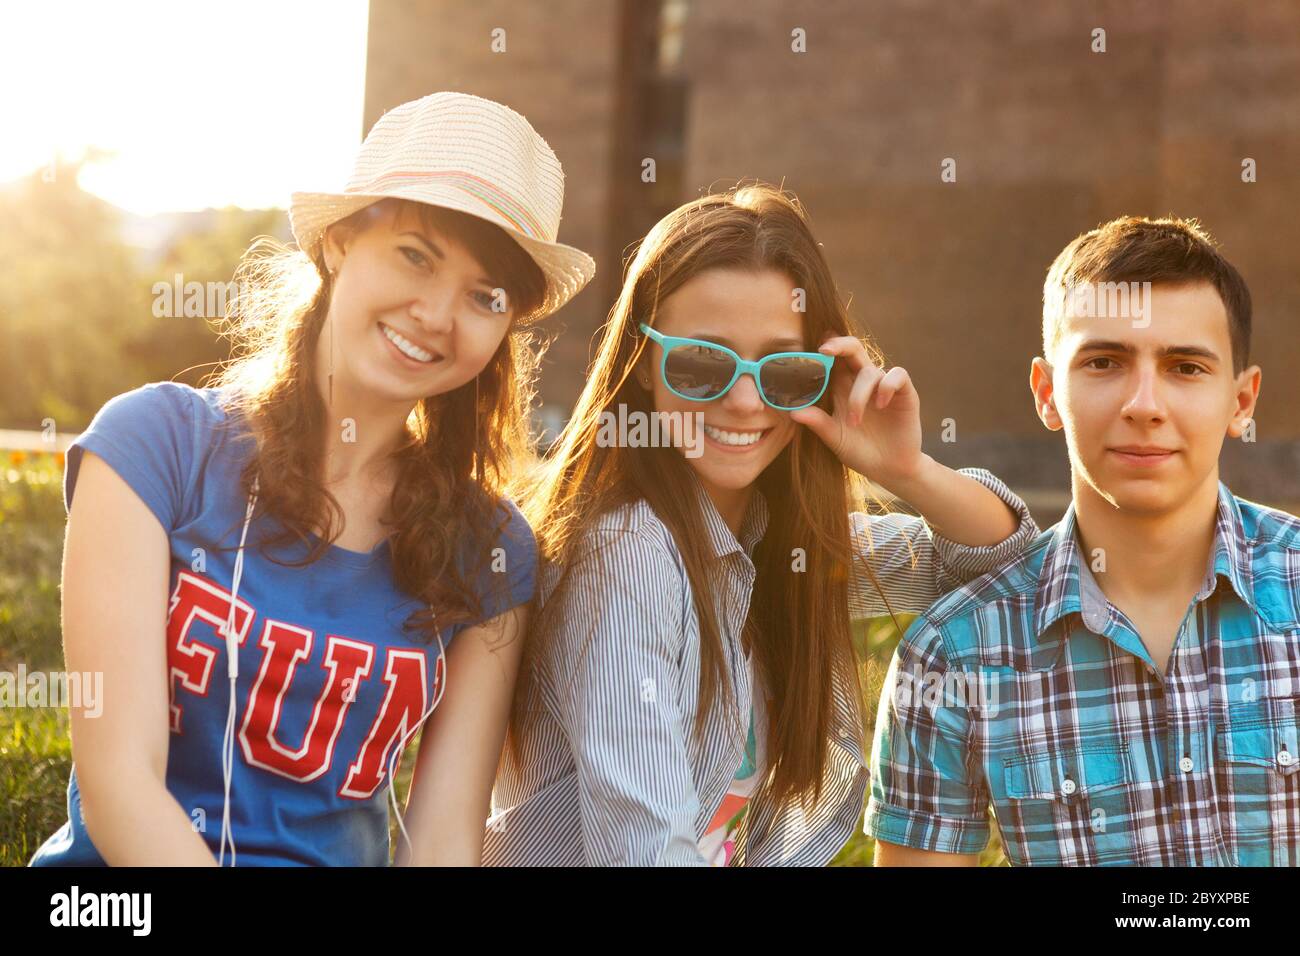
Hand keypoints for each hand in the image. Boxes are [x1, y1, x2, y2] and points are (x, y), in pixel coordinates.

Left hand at [788, 335, 927, 487]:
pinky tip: (880, 404)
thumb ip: (818, 423)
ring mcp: (883, 386)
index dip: (824, 349)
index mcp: (842, 388)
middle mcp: (862, 382)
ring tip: (854, 421)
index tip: (811, 350)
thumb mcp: (835, 438)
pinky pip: (897, 375)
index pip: (833, 359)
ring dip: (859, 395)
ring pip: (870, 371)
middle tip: (824, 350)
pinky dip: (887, 386)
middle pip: (853, 349)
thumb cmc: (859, 451)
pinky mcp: (904, 393)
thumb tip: (793, 412)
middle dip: (839, 344)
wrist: (889, 469)